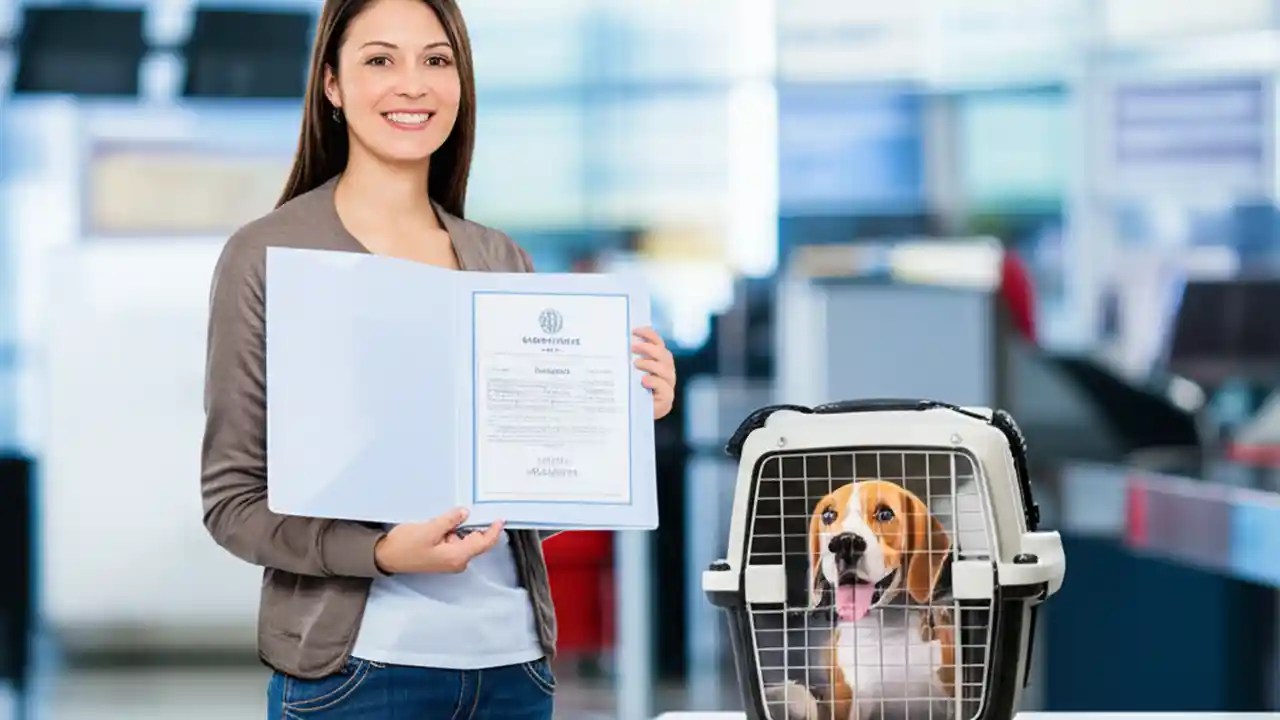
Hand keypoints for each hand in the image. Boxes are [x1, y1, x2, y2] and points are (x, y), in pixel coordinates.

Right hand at [373, 507, 503, 574]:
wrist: (386, 556)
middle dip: (477, 526)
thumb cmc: (406, 546)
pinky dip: (455, 531)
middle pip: (476, 542)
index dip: (494, 531)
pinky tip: (446, 523)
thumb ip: (450, 520)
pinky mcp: (443, 556)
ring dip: (462, 528)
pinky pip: (456, 542)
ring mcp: (450, 560)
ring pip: (465, 540)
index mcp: (457, 556)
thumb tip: (465, 513)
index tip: (501, 519)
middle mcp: (457, 561)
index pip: (483, 543)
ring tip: (450, 516)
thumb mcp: (429, 529)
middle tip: (473, 509)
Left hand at [633, 326, 675, 419]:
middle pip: (664, 355)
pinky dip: (654, 382)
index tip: (634, 330)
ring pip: (666, 370)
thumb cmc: (630, 391)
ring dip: (650, 364)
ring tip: (636, 364)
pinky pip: (664, 388)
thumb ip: (627, 359)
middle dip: (649, 349)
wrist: (635, 416)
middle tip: (633, 347)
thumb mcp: (627, 373)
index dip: (649, 335)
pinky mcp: (666, 399)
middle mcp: (666, 371)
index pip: (658, 343)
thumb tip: (612, 342)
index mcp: (659, 360)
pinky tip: (643, 380)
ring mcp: (668, 385)